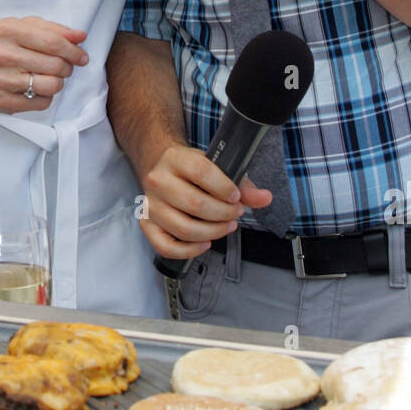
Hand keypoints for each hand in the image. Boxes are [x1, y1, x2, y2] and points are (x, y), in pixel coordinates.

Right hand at [0, 16, 88, 113]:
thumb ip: (54, 29)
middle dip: (67, 67)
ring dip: (58, 82)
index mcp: (9, 31)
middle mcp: (2, 55)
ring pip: (51, 86)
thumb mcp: (24, 26)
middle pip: (55, 65)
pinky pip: (41, 102)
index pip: (53, 43)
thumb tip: (80, 36)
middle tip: (64, 66)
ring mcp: (0, 80)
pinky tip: (37, 87)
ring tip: (51, 76)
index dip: (74, 51)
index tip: (82, 56)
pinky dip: (46, 95)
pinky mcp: (1, 101)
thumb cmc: (3, 42)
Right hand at [137, 141, 272, 258]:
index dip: (224, 188)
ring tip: (226, 226)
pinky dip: (189, 251)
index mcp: (175, 158)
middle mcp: (158, 180)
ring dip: (212, 233)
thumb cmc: (192, 170)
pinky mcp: (146, 224)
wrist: (162, 167)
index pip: (201, 172)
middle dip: (223, 214)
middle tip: (236, 214)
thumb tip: (264, 198)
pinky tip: (205, 243)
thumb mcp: (217, 167)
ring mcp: (150, 204)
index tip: (237, 198)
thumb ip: (242, 183)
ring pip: (183, 228)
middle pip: (195, 204)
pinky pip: (166, 247)